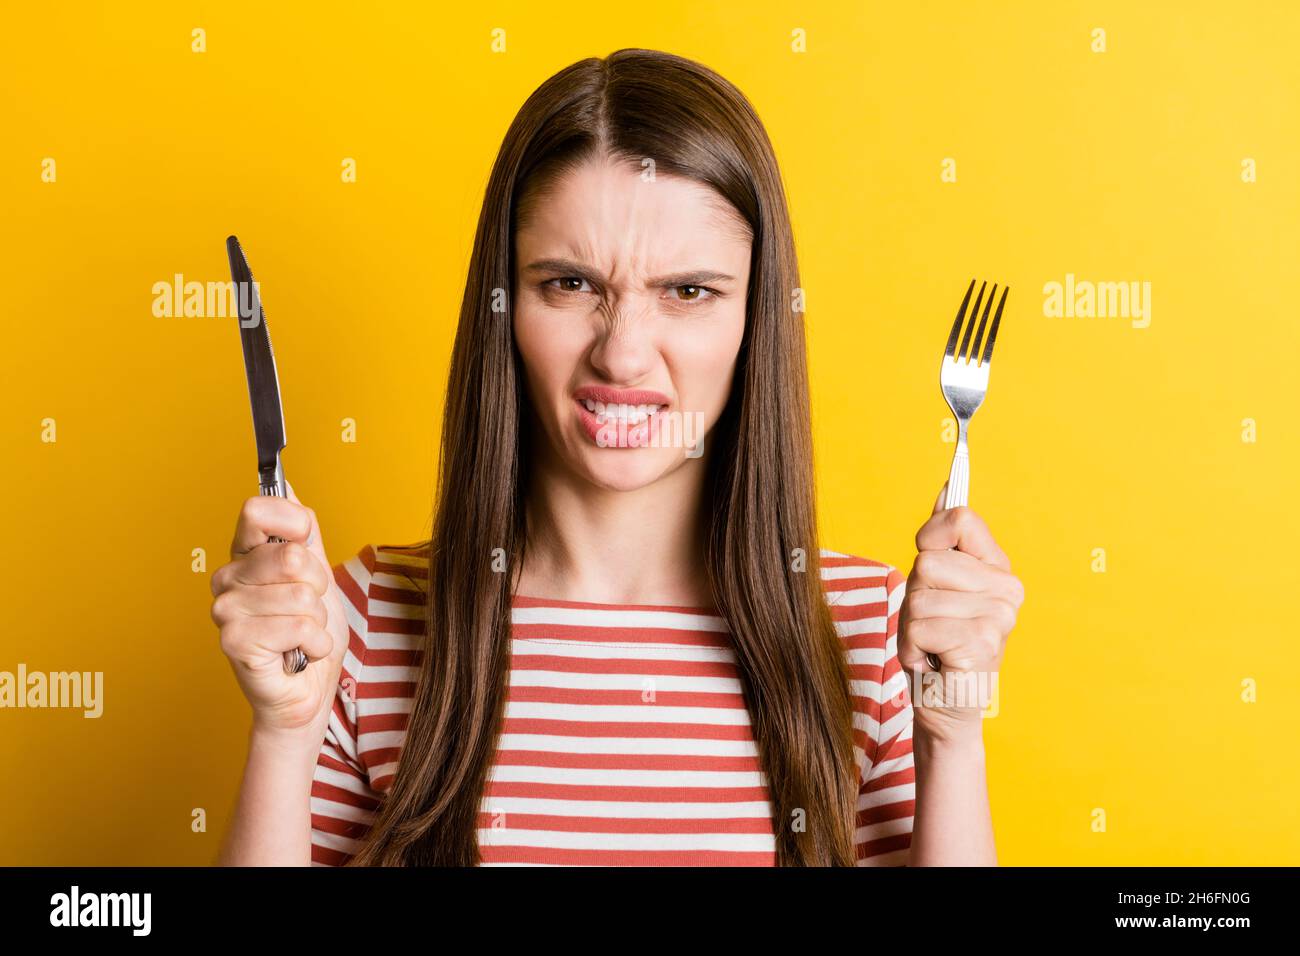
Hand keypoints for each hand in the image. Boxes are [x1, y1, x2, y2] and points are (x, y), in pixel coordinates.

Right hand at [210, 483, 348, 739]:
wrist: (308, 691)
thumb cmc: (309, 635)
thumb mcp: (317, 574)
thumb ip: (303, 531)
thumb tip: (286, 483)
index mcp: (245, 556)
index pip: (258, 509)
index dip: (295, 525)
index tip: (306, 548)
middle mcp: (228, 579)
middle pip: (292, 556)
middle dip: (318, 586)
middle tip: (308, 609)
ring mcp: (226, 610)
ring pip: (301, 595)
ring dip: (318, 621)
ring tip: (302, 635)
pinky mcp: (233, 642)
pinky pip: (298, 627)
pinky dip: (315, 643)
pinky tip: (300, 653)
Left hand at [897, 482, 1024, 744]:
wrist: (946, 705)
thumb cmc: (936, 644)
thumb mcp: (935, 586)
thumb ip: (942, 540)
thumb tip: (947, 488)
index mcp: (998, 568)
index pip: (960, 518)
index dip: (929, 539)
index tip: (929, 566)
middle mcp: (1007, 589)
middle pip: (928, 562)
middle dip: (914, 596)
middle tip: (932, 625)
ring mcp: (999, 618)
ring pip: (919, 597)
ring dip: (911, 627)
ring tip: (932, 646)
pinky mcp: (982, 645)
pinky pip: (920, 628)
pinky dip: (913, 648)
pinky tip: (934, 662)